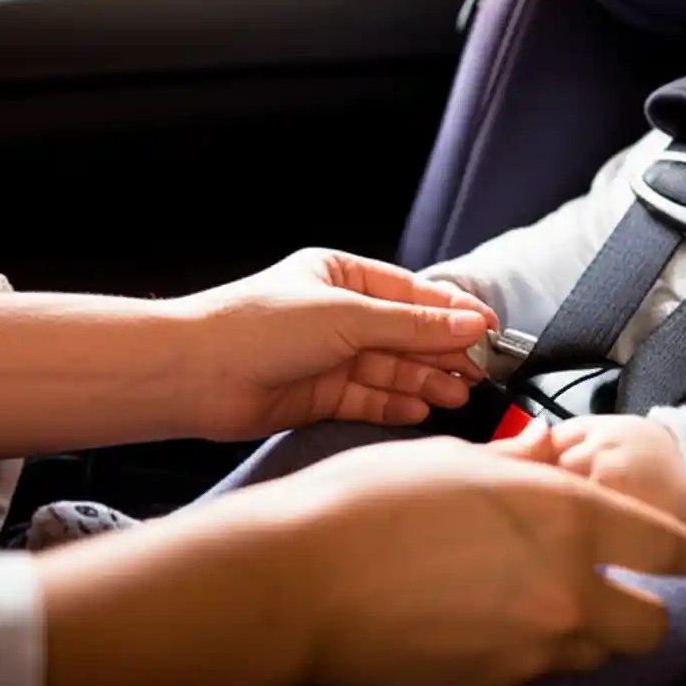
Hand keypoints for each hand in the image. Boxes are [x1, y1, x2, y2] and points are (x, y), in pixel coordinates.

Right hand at [36, 430, 685, 685]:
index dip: (667, 543)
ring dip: (580, 629)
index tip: (651, 542)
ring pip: (594, 652)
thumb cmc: (365, 506)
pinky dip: (525, 652)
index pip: (671, 547)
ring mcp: (529, 652)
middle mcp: (564, 592)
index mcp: (565, 519)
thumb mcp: (452, 459)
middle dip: (635, 604)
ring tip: (524, 594)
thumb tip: (546, 451)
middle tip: (596, 578)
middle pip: (651, 624)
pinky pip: (535, 673)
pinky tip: (479, 619)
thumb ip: (519, 463)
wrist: (298, 582)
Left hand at [174, 248, 499, 440]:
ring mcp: (328, 357)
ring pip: (390, 370)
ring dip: (424, 381)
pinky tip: (422, 409)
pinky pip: (368, 399)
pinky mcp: (319, 395)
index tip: (489, 329)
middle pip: (404, 335)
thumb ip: (412, 326)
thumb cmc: (256, 326)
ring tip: (458, 395)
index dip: (451, 312)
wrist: (196, 374)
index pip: (410, 294)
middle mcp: (336, 315)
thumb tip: (469, 323)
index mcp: (340, 277)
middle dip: (441, 353)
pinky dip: (395, 404)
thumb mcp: (347, 316)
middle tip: (479, 371)